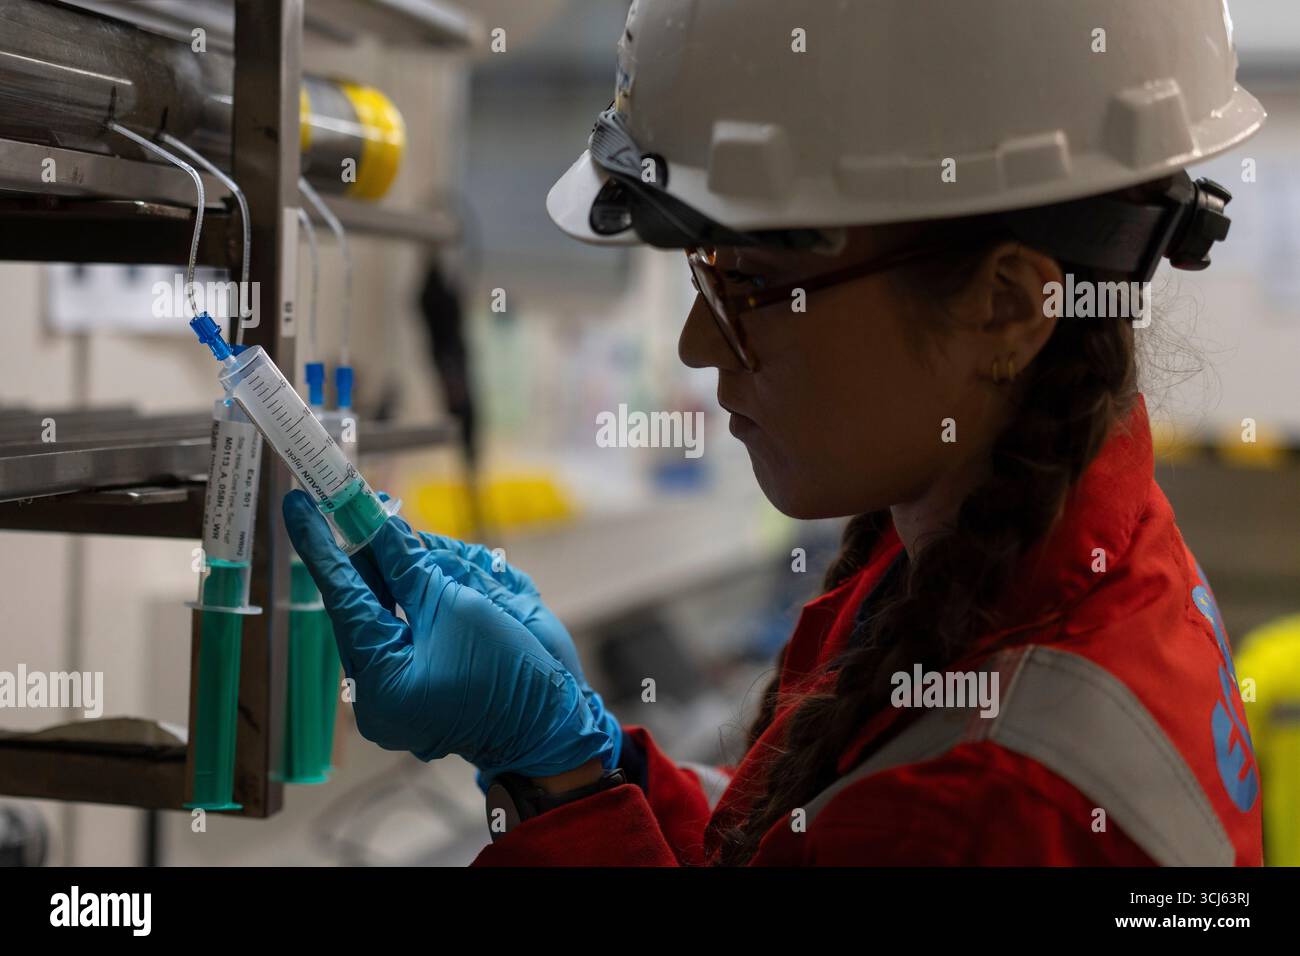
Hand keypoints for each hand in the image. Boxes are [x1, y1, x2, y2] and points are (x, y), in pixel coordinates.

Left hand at [283, 490, 613, 784]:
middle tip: (358, 508)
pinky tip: (427, 571)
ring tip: (410, 542)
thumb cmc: (511, 675)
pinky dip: (416, 601)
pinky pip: (407, 632)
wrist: (552, 727)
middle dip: (369, 557)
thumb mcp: (460, 609)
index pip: (343, 599)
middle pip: (362, 606)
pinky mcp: (418, 688)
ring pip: (385, 615)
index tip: (298, 506)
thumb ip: (410, 567)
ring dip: (399, 575)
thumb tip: (378, 529)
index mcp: (380, 681)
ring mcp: (397, 695)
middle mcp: (377, 693)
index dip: (322, 547)